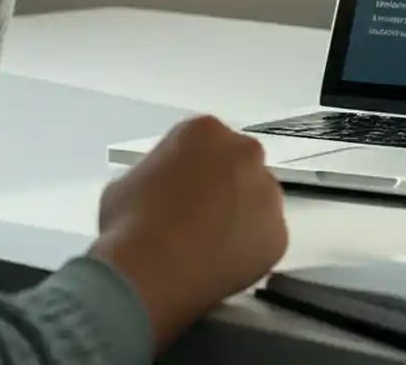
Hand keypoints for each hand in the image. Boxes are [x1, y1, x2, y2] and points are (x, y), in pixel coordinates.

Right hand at [90, 116, 288, 352]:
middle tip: (198, 217)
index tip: (179, 190)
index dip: (190, 168)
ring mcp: (268, 194)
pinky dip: (249, 250)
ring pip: (257, 202)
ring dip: (240, 217)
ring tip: (209, 247)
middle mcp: (246, 153)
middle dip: (223, 186)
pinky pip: (265, 239)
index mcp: (205, 131)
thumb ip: (156, 175)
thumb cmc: (128, 225)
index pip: (204, 142)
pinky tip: (220, 265)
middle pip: (238, 166)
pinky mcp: (279, 234)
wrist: (150, 274)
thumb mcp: (126, 184)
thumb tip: (162, 191)